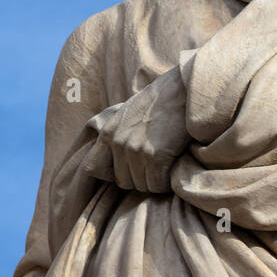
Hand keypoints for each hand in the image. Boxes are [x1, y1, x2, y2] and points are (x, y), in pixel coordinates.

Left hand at [81, 65, 190, 193]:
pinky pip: (157, 185)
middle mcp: (117, 143)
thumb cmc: (160, 101)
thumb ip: (117, 134)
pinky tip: (173, 166)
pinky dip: (166, 182)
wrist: (182, 90)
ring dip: (155, 181)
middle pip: (124, 181)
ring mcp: (135, 150)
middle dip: (140, 178)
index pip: (94, 167)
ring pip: (142, 185)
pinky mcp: (155, 157)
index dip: (115, 173)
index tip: (130, 170)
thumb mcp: (128, 113)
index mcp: (107, 133)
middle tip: (155, 167)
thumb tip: (116, 156)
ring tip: (166, 165)